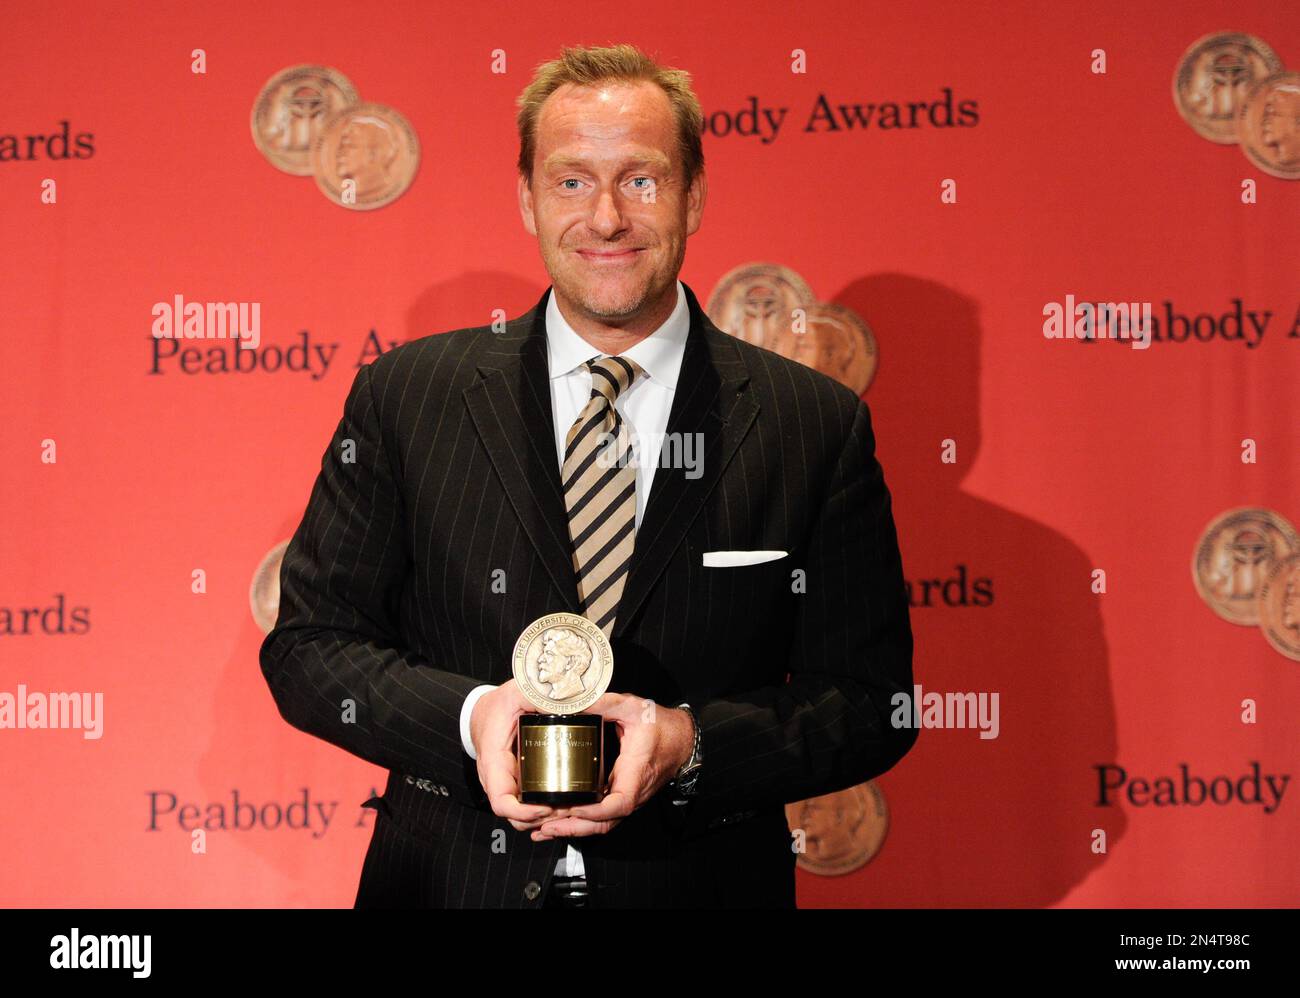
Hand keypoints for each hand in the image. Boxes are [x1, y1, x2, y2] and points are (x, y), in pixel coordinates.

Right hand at [470, 680, 573, 831]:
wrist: (486, 710)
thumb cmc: (499, 704)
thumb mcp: (519, 693)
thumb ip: (540, 696)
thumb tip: (566, 704)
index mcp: (494, 761)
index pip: (501, 802)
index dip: (523, 812)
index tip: (546, 808)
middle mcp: (497, 779)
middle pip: (515, 816)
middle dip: (543, 818)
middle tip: (569, 808)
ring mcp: (507, 783)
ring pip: (522, 816)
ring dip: (545, 818)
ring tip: (570, 807)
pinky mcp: (517, 784)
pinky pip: (527, 805)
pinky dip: (544, 811)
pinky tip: (564, 803)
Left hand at [530, 694, 694, 841]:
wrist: (683, 739)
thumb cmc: (662, 726)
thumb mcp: (633, 707)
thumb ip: (604, 703)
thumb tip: (572, 702)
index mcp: (635, 773)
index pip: (619, 804)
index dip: (594, 810)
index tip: (573, 807)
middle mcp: (632, 792)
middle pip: (603, 823)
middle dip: (572, 828)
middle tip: (544, 825)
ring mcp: (626, 797)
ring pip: (600, 824)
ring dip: (572, 829)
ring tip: (543, 829)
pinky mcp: (621, 796)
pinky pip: (601, 816)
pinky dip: (579, 822)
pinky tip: (559, 821)